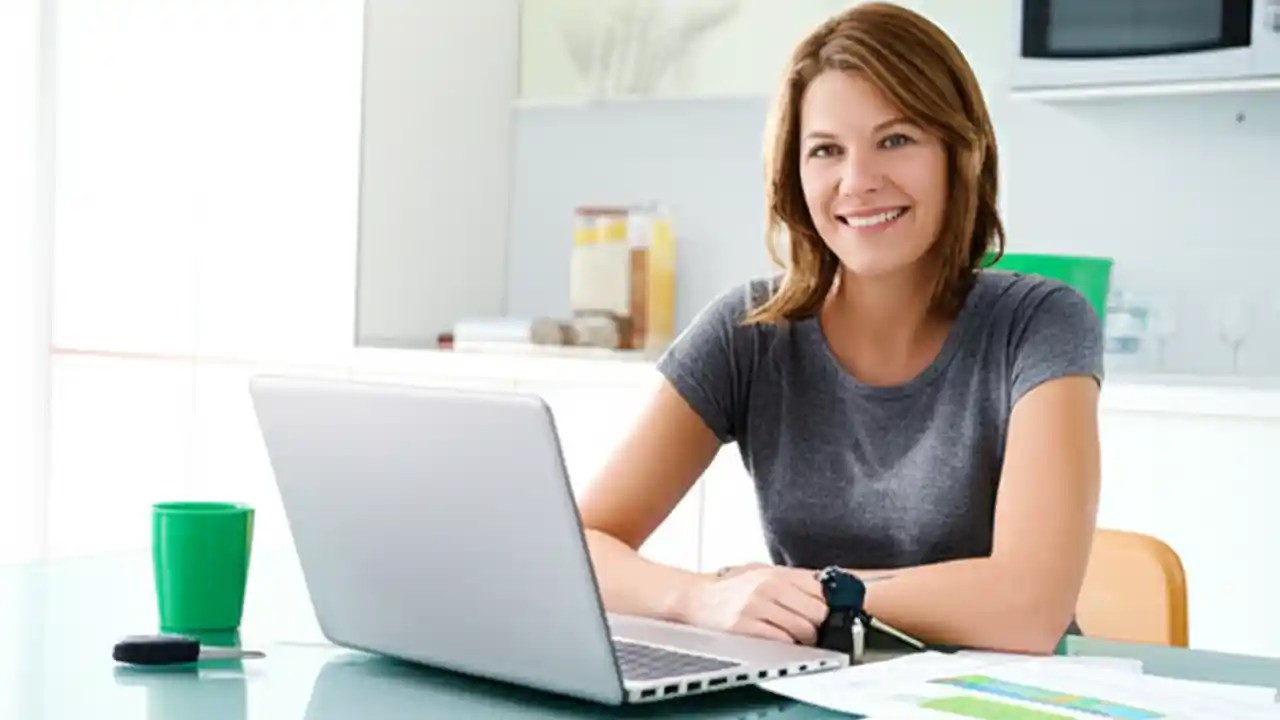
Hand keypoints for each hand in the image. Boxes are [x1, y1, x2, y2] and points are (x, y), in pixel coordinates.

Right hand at [678, 565, 828, 644]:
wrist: (696, 598)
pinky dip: (786, 646)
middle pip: (816, 611)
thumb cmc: (731, 588)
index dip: (827, 606)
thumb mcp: (762, 573)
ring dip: (804, 640)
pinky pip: (780, 641)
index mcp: (776, 573)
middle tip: (811, 630)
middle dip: (818, 625)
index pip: (820, 590)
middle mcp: (768, 587)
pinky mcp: (745, 627)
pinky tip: (779, 643)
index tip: (825, 615)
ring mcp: (756, 607)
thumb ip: (791, 579)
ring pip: (802, 629)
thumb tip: (824, 591)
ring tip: (795, 639)